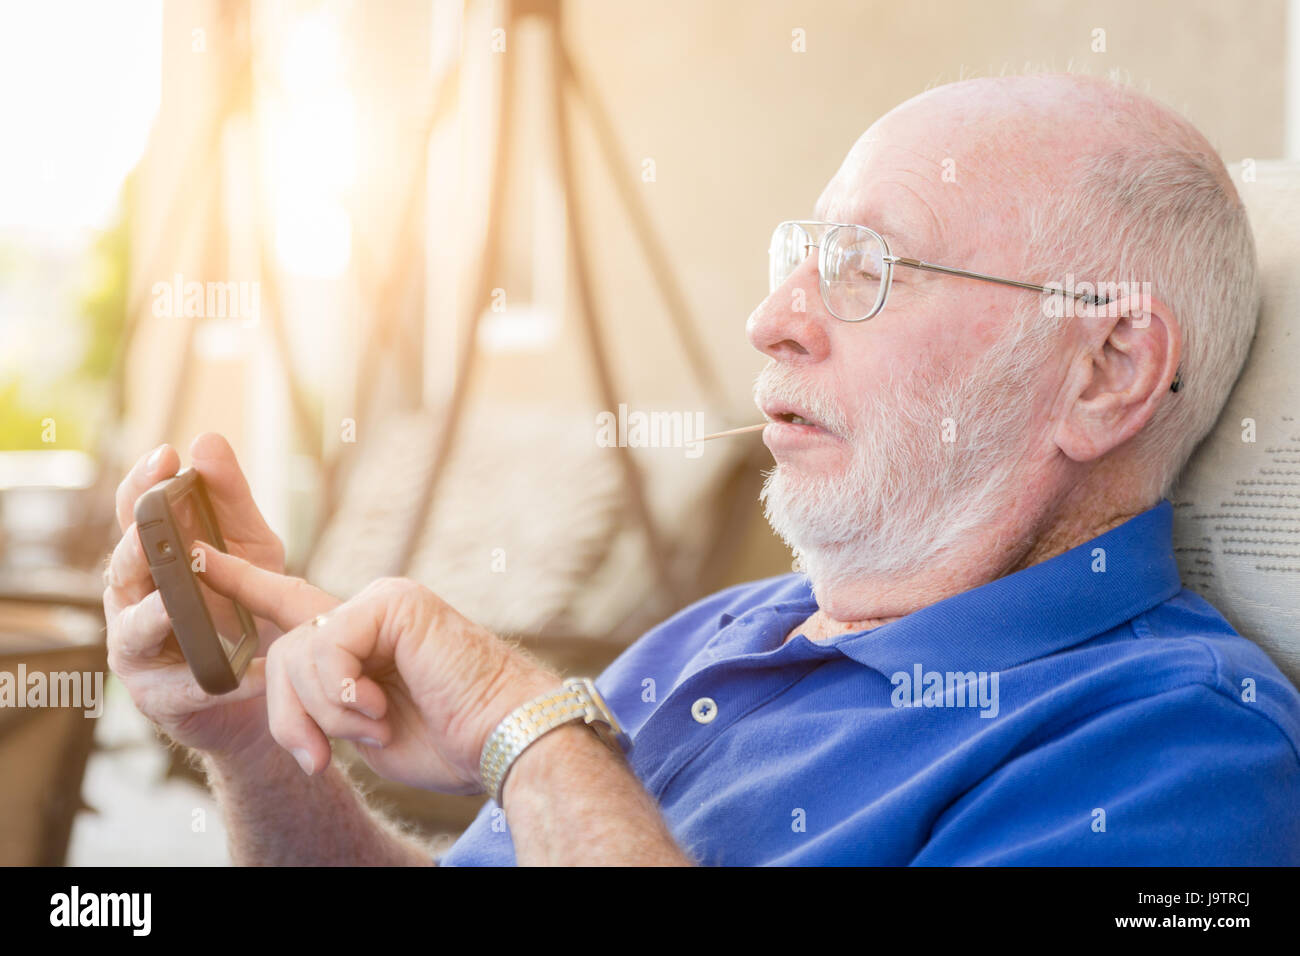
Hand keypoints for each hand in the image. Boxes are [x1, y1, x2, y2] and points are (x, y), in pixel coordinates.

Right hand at [103, 433, 307, 756]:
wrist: (261, 683)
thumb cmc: (242, 605)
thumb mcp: (249, 545)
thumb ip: (230, 499)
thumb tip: (207, 440)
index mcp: (149, 557)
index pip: (133, 513)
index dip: (144, 483)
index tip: (167, 456)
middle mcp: (132, 599)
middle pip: (124, 566)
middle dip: (139, 546)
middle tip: (153, 529)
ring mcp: (139, 649)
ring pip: (135, 629)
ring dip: (154, 615)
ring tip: (173, 605)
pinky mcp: (162, 696)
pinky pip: (189, 686)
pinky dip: (220, 679)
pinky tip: (256, 672)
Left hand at [194, 544, 560, 793]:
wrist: (505, 738)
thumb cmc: (451, 739)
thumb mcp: (363, 728)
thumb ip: (321, 701)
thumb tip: (284, 697)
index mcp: (365, 638)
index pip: (290, 603)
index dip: (241, 582)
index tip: (199, 557)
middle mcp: (372, 611)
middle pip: (282, 652)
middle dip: (290, 717)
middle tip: (323, 757)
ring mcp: (384, 601)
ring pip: (298, 652)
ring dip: (326, 713)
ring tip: (375, 727)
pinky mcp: (394, 603)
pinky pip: (328, 646)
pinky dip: (342, 692)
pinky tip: (379, 708)